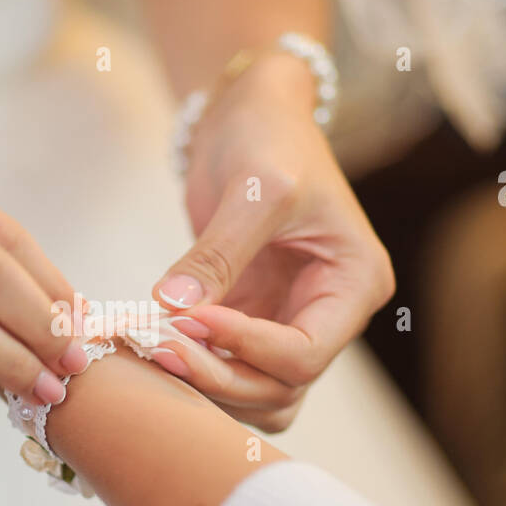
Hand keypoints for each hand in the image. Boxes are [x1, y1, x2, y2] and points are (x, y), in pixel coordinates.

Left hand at [150, 53, 394, 431]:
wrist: (250, 113)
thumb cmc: (269, 136)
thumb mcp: (255, 186)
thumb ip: (218, 253)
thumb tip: (174, 309)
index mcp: (355, 284)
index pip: (306, 353)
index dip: (246, 347)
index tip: (190, 317)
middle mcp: (331, 314)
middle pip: (279, 388)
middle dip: (219, 376)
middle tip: (158, 347)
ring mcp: (289, 321)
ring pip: (253, 392)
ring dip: (205, 384)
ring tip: (152, 350)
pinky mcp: (249, 320)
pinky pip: (224, 366)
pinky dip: (191, 365)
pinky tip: (150, 343)